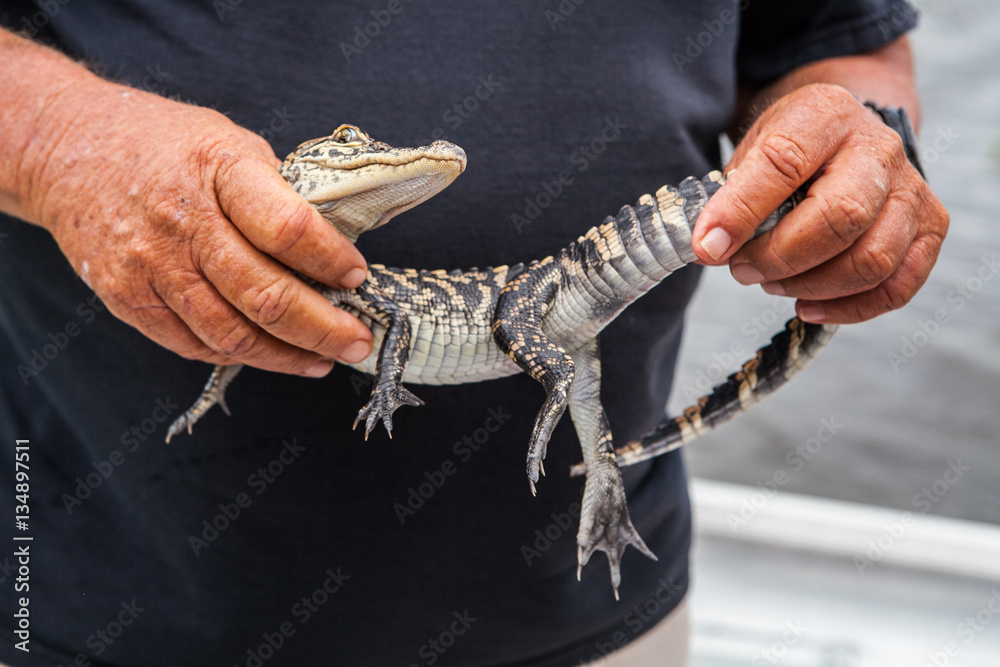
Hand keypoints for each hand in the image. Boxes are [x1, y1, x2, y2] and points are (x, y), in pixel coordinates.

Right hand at [22, 77, 372, 374]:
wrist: (67, 149)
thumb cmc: (164, 144)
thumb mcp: (231, 143)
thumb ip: (278, 195)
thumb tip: (335, 250)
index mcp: (219, 171)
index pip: (289, 230)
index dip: (331, 261)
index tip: (357, 277)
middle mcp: (182, 224)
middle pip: (265, 297)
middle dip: (324, 329)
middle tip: (357, 342)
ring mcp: (150, 267)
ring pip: (232, 336)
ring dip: (287, 356)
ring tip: (322, 358)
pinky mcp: (128, 300)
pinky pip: (195, 345)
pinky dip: (241, 355)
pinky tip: (272, 353)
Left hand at [693, 83, 948, 323]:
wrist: (846, 137)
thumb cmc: (792, 151)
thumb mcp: (752, 152)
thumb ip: (731, 197)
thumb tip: (710, 249)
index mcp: (825, 116)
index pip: (783, 163)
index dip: (740, 212)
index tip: (707, 246)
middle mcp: (879, 148)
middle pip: (841, 217)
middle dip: (780, 257)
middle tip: (743, 269)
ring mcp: (912, 188)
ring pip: (873, 259)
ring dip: (811, 285)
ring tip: (771, 283)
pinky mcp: (929, 227)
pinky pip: (897, 285)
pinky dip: (848, 308)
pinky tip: (807, 304)